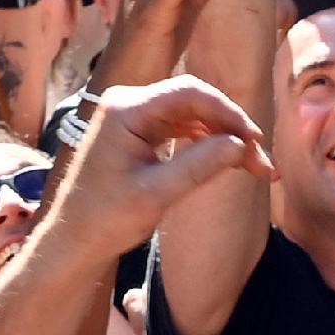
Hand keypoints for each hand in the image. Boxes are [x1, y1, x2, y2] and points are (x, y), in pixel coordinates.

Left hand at [43, 77, 272, 257]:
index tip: (254, 140)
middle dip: (229, 128)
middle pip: (193, 102)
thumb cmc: (106, 220)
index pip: (190, 93)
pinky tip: (226, 161)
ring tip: (252, 166)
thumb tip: (240, 145)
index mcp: (126, 109)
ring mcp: (131, 118)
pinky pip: (178, 128)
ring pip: (190, 116)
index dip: (228, 113)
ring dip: (221, 137)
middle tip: (261, 161)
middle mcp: (127, 104)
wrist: (73, 241)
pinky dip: (204, 144)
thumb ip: (199, 165)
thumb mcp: (156, 195)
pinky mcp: (136, 134)